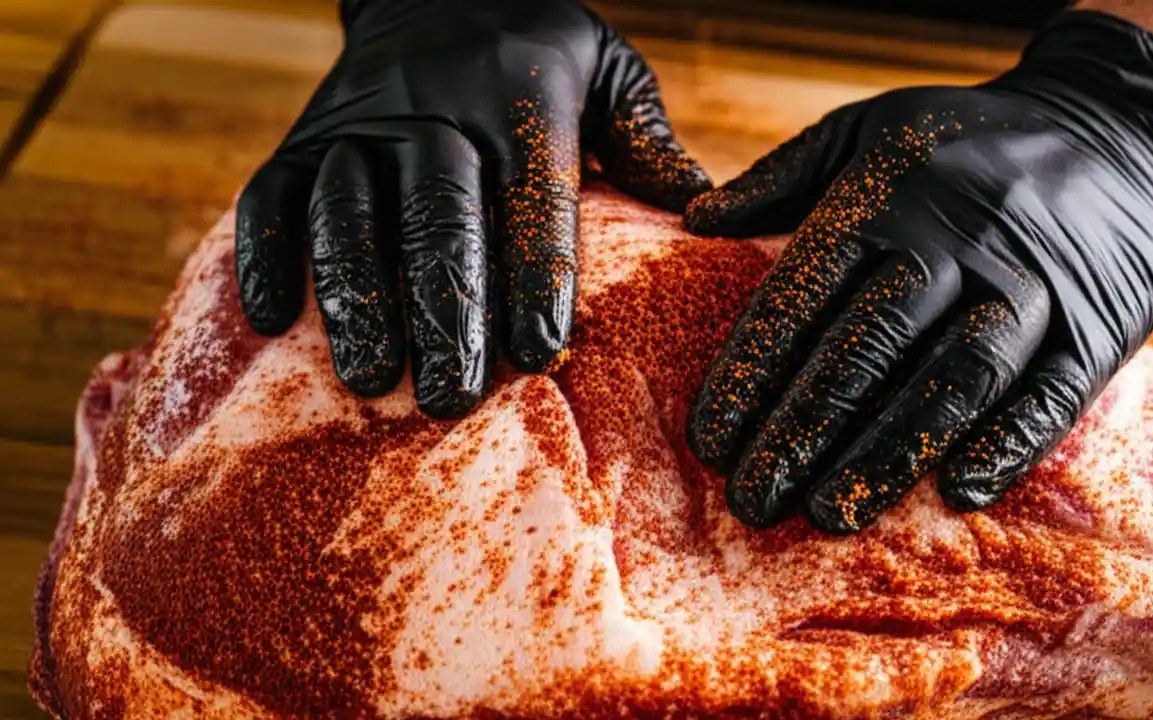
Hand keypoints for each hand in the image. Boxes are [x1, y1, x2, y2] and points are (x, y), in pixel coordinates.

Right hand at [235, 0, 708, 416]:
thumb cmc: (539, 50)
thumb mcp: (606, 68)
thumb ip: (646, 138)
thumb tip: (703, 213)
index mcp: (521, 95)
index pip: (532, 197)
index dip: (535, 275)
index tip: (539, 350)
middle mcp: (435, 106)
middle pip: (438, 215)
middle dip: (445, 309)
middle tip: (452, 396)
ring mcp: (361, 121)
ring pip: (350, 212)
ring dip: (356, 296)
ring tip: (373, 378)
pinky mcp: (304, 134)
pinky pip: (273, 192)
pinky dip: (266, 251)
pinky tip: (271, 317)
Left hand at [684, 11, 1152, 532]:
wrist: (1119, 127)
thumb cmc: (965, 141)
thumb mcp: (868, 129)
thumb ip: (782, 176)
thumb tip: (693, 219)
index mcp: (886, 196)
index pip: (801, 297)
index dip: (751, 375)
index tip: (711, 442)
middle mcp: (957, 241)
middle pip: (866, 349)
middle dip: (801, 432)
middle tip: (752, 499)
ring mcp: (1032, 285)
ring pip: (951, 379)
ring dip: (887, 453)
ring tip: (830, 515)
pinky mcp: (1098, 325)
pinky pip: (1051, 393)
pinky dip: (1007, 444)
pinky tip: (956, 493)